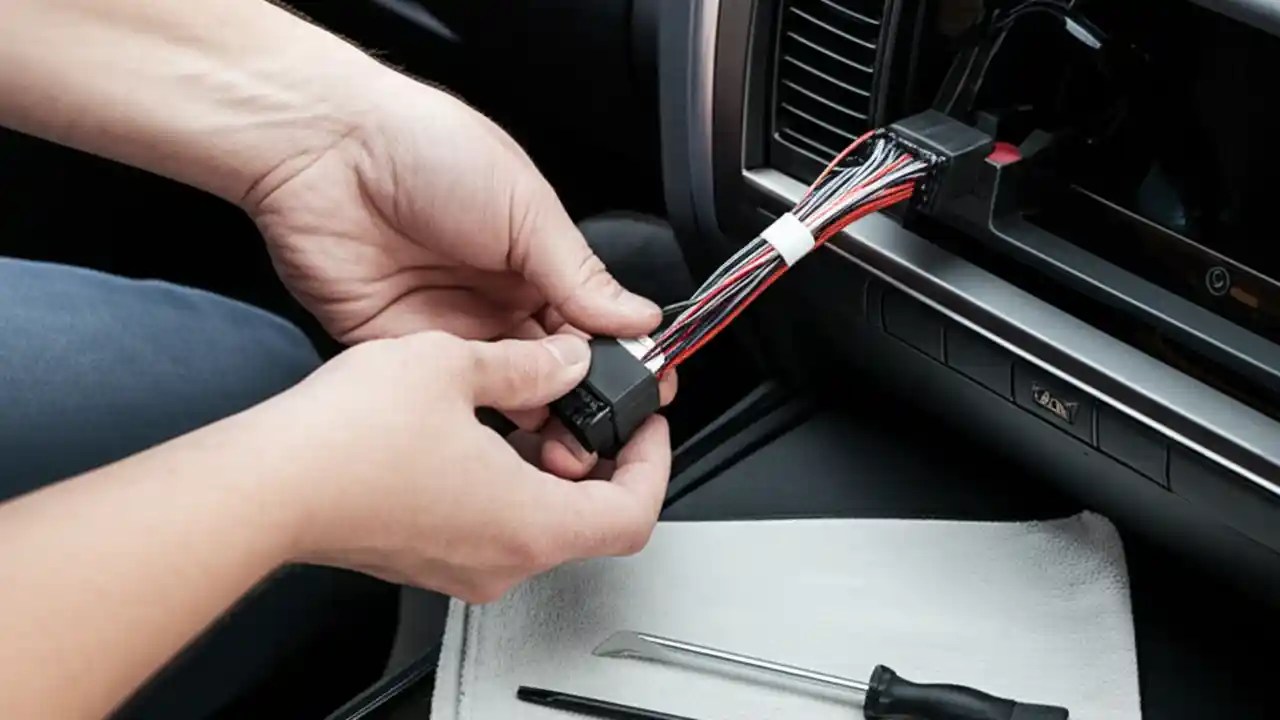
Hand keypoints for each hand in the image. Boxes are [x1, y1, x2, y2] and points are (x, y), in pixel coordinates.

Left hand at [246, 70, 674, 473]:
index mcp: (533, 256)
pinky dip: (478, 411)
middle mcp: (493, 296)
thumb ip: (579, 274)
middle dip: (582, 395)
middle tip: (608, 424)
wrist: (324, 148)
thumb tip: (639, 318)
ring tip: (567, 435)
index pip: (588, 322)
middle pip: (551, 364)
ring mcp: (448, 327)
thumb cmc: (424, 147)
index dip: (617, 355)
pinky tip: (507, 419)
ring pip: (505, 388)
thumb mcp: (525, 207)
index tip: (647, 384)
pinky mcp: (398, 350)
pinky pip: (447, 392)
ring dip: (537, 413)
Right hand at [268, 331, 669, 602]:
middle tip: (587, 405)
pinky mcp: (424, 557)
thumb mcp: (456, 364)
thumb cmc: (349, 440)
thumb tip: (560, 359)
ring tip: (526, 403)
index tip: (644, 423)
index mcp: (531, 523)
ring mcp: (461, 566)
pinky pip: (489, 523)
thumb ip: (527, 362)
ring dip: (544, 464)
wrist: (265, 485)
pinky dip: (501, 479)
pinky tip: (474, 427)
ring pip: (536, 520)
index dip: (653, 461)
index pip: (634, 511)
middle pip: (589, 518)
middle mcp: (503, 560)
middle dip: (597, 456)